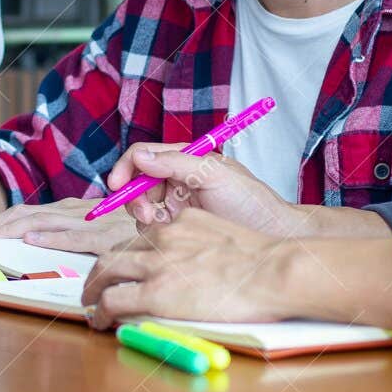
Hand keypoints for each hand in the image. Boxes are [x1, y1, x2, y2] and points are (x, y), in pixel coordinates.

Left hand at [0, 197, 134, 254]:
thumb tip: (36, 249)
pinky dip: (52, 238)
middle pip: (25, 216)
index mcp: (71, 210)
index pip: (25, 213)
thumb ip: (70, 236)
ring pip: (42, 223)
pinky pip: (76, 238)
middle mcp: (76, 211)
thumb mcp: (95, 231)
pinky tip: (31, 243)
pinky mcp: (107, 238)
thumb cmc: (131, 235)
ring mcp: (91, 222)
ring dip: (10, 232)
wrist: (172, 231)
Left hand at [81, 210, 292, 329]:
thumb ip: (199, 241)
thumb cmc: (263, 261)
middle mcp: (162, 238)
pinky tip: (99, 321)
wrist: (273, 272)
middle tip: (95, 285)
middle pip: (115, 251)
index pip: (140, 237)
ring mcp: (156, 265)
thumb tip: (192, 262)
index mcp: (180, 223)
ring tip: (90, 304)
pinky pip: (114, 301)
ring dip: (93, 289)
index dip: (125, 255)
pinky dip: (99, 311)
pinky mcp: (155, 293)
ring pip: (105, 272)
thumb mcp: (223, 235)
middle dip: (99, 271)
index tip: (122, 268)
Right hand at [105, 143, 309, 235]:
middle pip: (138, 181)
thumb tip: (141, 156)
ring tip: (160, 225)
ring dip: (144, 216)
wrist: (273, 236)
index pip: (144, 155)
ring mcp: (178, 203)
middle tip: (147, 215)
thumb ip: (177, 162)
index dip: (126, 168)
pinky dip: (154, 232)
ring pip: (142, 206)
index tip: (117, 186)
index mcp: (186, 158)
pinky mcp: (180, 227)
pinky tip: (171, 236)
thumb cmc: (252, 202)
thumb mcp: (215, 176)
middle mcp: (179, 178)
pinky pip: (153, 228)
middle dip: (135, 197)